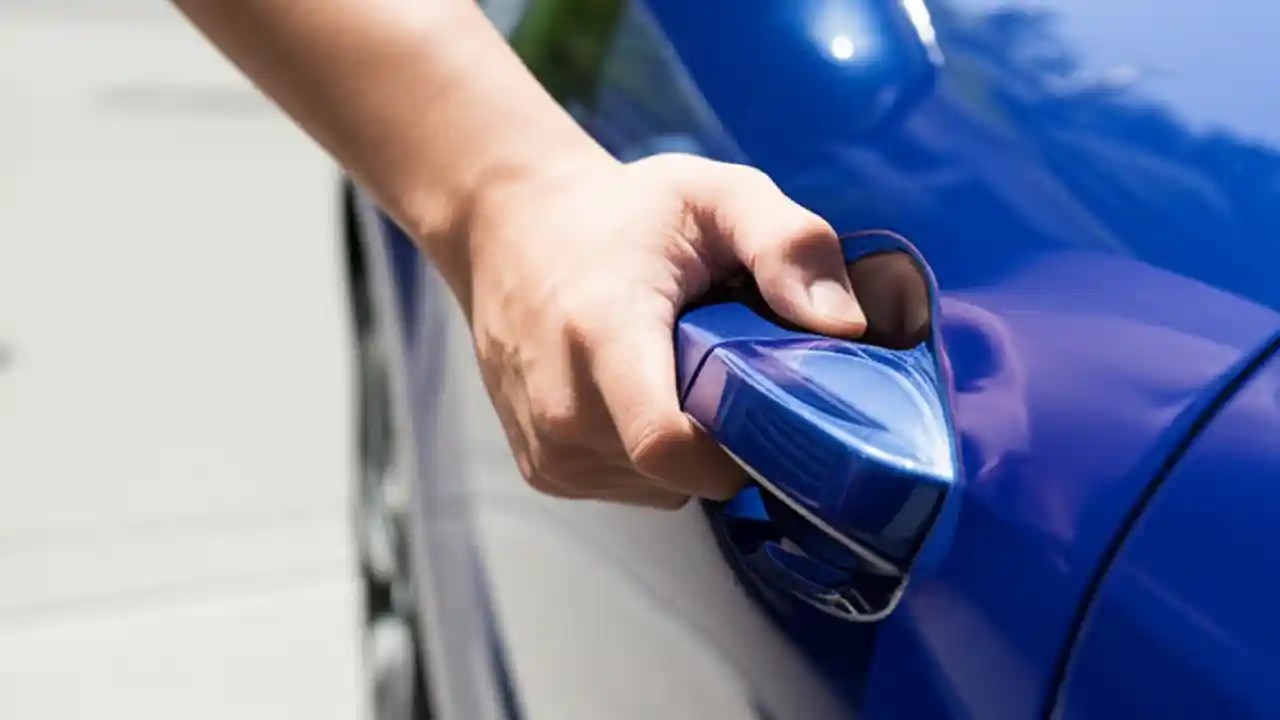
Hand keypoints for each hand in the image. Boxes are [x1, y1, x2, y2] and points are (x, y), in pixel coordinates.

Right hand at [452, 153, 866, 507]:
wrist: (510, 228)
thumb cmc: (625, 212)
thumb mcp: (717, 193)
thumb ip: (789, 244)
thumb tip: (847, 328)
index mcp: (601, 333)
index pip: (667, 444)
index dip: (739, 446)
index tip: (766, 399)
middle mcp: (562, 405)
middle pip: (682, 474)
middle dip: (727, 435)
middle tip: (729, 366)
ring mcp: (547, 448)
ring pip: (664, 490)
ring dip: (693, 447)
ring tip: (679, 372)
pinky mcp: (544, 471)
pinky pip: (633, 488)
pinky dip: (657, 456)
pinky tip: (647, 392)